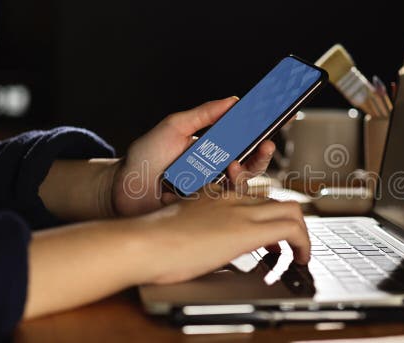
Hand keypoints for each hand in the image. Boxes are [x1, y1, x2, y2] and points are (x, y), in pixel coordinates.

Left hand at [112, 97, 275, 215]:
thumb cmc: (145, 157)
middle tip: (266, 144)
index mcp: (213, 148)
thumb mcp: (174, 127)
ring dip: (244, 174)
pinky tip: (215, 183)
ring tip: (233, 166)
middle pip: (251, 164)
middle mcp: (216, 170)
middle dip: (263, 155)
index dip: (264, 129)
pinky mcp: (204, 210)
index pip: (245, 139)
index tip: (281, 118)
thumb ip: (204, 114)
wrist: (122, 187)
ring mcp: (211, 191)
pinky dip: (224, 193)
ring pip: (242, 186)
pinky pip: (224, 205)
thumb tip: (233, 100)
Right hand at [136, 186, 309, 283]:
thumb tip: (197, 245)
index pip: (252, 195)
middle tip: (286, 244)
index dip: (266, 214)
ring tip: (299, 253)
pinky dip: (304, 243)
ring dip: (301, 233)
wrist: (143, 242)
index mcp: (213, 196)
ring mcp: (241, 212)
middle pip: (277, 200)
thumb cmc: (151, 242)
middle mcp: (231, 199)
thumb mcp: (179, 227)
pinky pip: (292, 229)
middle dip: (289, 222)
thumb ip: (194, 229)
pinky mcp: (248, 230)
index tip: (268, 235)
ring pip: (291, 209)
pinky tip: (300, 258)